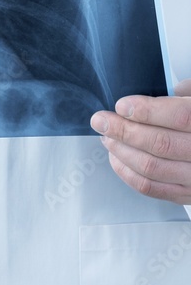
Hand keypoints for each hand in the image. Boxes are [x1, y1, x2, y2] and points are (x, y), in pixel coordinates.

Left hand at [92, 79, 190, 204]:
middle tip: (101, 121)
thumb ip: (188, 93)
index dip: (147, 111)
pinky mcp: (187, 194)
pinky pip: (151, 188)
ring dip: (121, 151)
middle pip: (160, 144)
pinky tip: (117, 158)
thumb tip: (168, 90)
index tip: (122, 105)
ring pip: (151, 167)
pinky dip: (127, 173)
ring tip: (107, 137)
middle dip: (123, 130)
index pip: (180, 117)